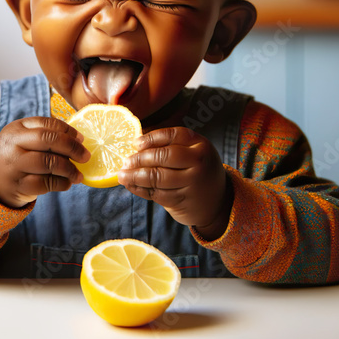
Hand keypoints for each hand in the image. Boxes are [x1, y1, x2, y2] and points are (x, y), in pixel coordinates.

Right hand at [0, 117, 88, 207]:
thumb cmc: (19, 157)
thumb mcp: (25, 140)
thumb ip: (46, 136)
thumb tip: (80, 141)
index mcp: (16, 128)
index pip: (46, 123)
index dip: (67, 130)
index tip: (82, 139)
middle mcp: (12, 144)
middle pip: (47, 140)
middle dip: (71, 147)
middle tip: (86, 156)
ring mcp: (13, 165)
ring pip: (47, 163)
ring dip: (68, 169)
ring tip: (78, 175)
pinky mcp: (18, 185)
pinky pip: (45, 183)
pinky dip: (61, 184)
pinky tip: (67, 183)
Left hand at [118, 126, 233, 239]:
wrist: (217, 202)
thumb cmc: (198, 171)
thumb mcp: (194, 153)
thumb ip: (172, 146)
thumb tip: (136, 143)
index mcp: (200, 145)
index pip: (172, 135)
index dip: (151, 138)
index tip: (135, 143)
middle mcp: (199, 162)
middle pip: (163, 157)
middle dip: (140, 159)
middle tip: (126, 162)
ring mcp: (192, 183)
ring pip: (157, 178)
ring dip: (135, 176)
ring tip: (122, 175)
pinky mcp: (182, 201)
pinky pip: (156, 194)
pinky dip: (140, 189)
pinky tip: (131, 186)